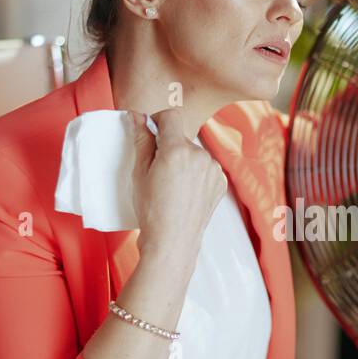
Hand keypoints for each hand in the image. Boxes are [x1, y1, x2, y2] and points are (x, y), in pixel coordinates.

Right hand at [129, 107, 226, 261]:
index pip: (171, 116)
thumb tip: (138, 117)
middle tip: (156, 170)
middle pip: (181, 138)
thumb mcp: (139, 173)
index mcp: (178, 149)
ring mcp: (213, 169)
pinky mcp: (220, 183)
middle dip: (169, 147)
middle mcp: (200, 155)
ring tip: (171, 186)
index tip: (151, 132)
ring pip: (194, 154)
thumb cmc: (152, 211)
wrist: (172, 242)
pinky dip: (195, 175)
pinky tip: (184, 193)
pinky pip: (205, 169)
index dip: (158, 120)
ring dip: (183, 161)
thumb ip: (141, 140)